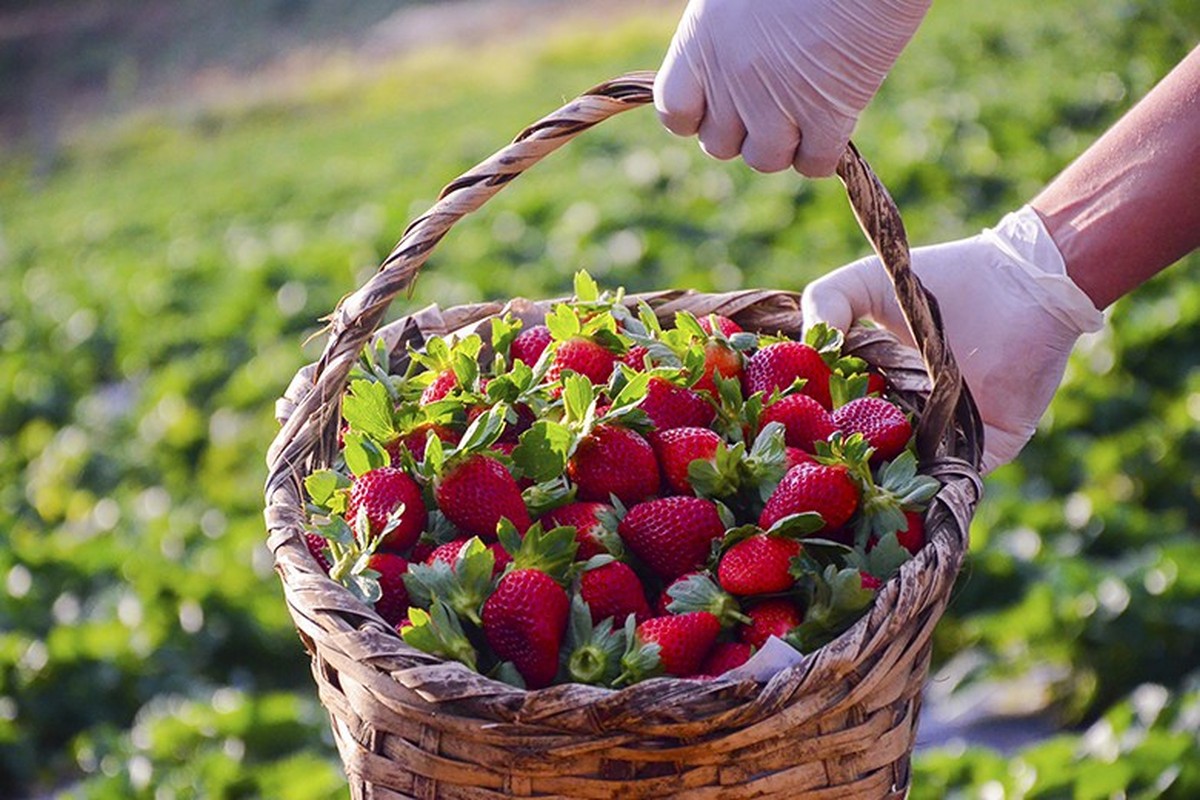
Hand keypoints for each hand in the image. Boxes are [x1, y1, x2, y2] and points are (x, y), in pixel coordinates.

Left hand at [654, 0, 930, 176]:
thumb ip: (726, 39)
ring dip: (784, 144)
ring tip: (806, 107)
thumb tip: (731, 73)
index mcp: (701, 44)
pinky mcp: (826, 114)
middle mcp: (732, 80)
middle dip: (743, 131)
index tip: (719, 105)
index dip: (697, 118)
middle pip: (720, 146)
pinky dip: (823, 152)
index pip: (675, 113)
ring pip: (765, 160)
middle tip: (773, 100)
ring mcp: (777, 102)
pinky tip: (834, 119)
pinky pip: (813, 163)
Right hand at [801, 206, 1104, 471]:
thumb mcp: (864, 282)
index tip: (787, 434)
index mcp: (875, 384)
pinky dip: (931, 493)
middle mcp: (906, 415)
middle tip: (814, 469)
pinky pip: (953, 484)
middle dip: (841, 465)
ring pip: (904, 478)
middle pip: (865, 453)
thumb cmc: (942, 278)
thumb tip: (804, 351)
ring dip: (880, 486)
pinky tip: (900, 494)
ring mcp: (944, 437)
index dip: (811, 427)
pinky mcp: (985, 449)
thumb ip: (825, 304)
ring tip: (849, 489)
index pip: (836, 415)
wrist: (1021, 282)